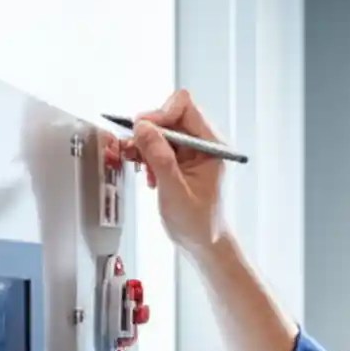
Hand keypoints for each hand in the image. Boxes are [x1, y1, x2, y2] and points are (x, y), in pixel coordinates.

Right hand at [123, 89, 228, 255]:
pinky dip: (147, 155)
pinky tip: (149, 175)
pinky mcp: (180, 160)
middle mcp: (203, 143)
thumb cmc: (199, 223)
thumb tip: (143, 127)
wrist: (205, 243)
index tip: (142, 132)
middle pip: (169, 115)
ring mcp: (191, 151)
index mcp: (212, 145)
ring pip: (160, 130)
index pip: (184, 107)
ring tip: (144, 170)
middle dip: (148, 133)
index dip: (159, 114)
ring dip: (146, 146)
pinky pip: (158, 145)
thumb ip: (160, 158)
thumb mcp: (175, 191)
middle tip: (137, 154)